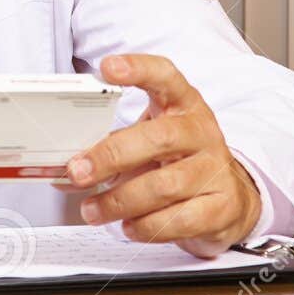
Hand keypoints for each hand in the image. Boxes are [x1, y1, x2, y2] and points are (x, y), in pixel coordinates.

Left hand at [66, 53, 261, 256]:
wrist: (230, 198)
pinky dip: (146, 226)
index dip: (138, 69)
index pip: (164, 76)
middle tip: (78, 172)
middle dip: (110, 157)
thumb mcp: (148, 143)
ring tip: (93, 210)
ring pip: (164, 185)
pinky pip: (179, 219)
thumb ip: (109, 149)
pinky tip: (129, 226)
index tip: (108, 68)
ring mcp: (215, 168)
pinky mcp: (222, 206)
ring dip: (119, 201)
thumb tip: (63, 170)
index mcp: (182, 104)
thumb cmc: (180, 161)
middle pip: (158, 138)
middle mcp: (201, 131)